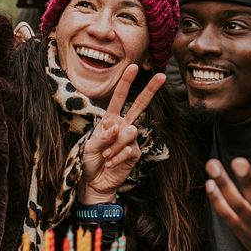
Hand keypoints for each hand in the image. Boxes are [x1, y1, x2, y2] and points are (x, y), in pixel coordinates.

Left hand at [79, 65, 165, 202]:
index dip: (126, 82)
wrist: (93, 183)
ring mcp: (130, 140)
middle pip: (139, 105)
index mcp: (110, 120)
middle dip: (150, 90)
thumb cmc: (88, 161)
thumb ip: (102, 136)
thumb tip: (118, 125)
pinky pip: (130, 150)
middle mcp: (122, 126)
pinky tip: (112, 164)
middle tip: (162, 76)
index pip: (119, 98)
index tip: (134, 67)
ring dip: (115, 146)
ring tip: (106, 156)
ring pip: (130, 132)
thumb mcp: (88, 146)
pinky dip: (118, 158)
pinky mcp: (135, 153)